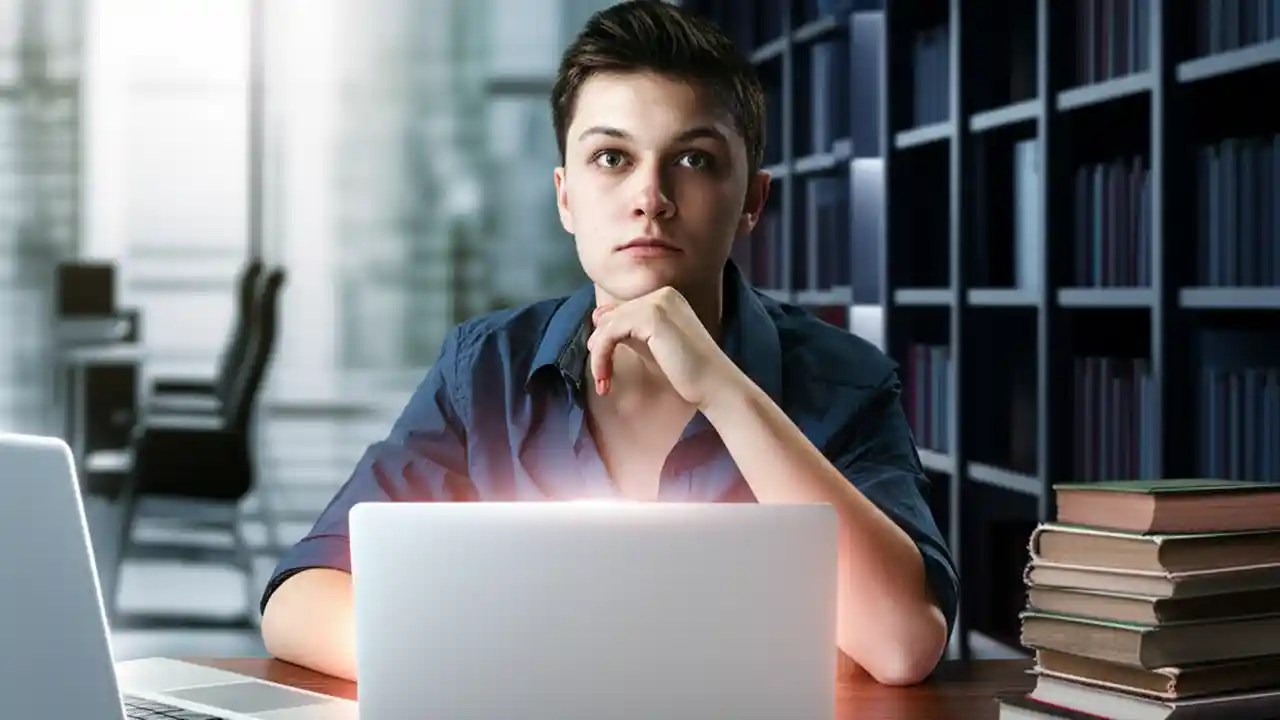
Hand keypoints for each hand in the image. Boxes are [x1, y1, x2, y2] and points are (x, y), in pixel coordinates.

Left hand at [587, 286, 741, 408]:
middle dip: (601, 348)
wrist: (713, 384)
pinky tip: (605, 377)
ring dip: (599, 356)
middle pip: (612, 317)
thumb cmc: (687, 371)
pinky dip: (602, 356)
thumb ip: (629, 331)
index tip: (603, 368)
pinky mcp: (652, 316)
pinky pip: (611, 332)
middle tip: (601, 378)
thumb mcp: (651, 346)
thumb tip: (598, 317)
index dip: (606, 339)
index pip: (621, 313)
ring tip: (602, 381)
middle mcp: (662, 294)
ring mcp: (658, 302)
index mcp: (665, 298)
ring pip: (608, 325)